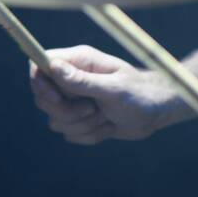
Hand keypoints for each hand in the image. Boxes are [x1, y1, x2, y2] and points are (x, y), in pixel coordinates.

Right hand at [28, 45, 175, 144]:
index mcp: (80, 61)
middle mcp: (73, 79)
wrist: (157, 112)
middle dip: (66, 112)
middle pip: (43, 98)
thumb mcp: (113, 89)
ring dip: (82, 125)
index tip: (56, 99)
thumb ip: (82, 81)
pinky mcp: (80, 118)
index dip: (40, 83)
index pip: (40, 65)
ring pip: (55, 120)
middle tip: (92, 109)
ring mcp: (75, 99)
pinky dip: (89, 135)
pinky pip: (69, 133)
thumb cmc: (140, 94)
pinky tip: (108, 126)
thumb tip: (53, 66)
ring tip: (106, 117)